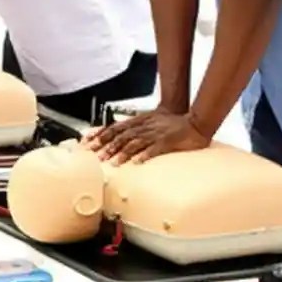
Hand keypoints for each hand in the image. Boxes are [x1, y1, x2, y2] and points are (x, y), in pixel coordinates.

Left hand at [82, 109, 210, 164]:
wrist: (193, 119)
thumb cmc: (170, 121)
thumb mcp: (148, 120)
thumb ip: (132, 126)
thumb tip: (116, 132)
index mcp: (138, 122)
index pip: (114, 128)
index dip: (99, 135)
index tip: (87, 142)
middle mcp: (144, 127)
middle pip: (121, 136)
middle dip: (107, 145)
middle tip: (95, 155)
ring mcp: (155, 134)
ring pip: (135, 142)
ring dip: (122, 152)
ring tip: (112, 162)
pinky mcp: (167, 142)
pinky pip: (154, 149)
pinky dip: (145, 155)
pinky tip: (136, 162)